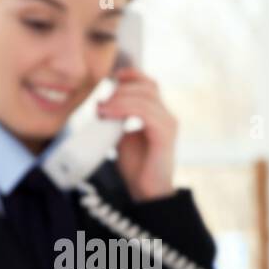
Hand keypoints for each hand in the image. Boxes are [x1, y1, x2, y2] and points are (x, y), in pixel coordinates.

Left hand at [97, 66, 177, 202]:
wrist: (146, 193)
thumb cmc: (137, 168)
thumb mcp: (122, 137)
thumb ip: (118, 120)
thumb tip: (102, 104)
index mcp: (158, 115)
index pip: (148, 84)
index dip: (131, 76)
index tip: (109, 78)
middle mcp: (166, 116)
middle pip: (147, 86)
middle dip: (121, 88)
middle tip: (100, 101)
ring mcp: (168, 124)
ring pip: (145, 97)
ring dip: (119, 99)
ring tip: (101, 109)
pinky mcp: (164, 135)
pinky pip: (145, 113)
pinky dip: (124, 109)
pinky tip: (109, 114)